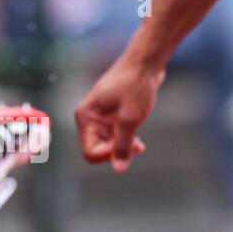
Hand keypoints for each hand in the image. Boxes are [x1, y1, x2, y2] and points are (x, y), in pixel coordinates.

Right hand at [74, 55, 156, 171]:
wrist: (146, 62)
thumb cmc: (135, 85)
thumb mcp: (130, 118)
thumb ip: (123, 144)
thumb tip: (119, 169)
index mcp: (86, 117)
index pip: (89, 152)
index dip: (109, 155)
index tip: (130, 146)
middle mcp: (89, 118)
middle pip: (97, 149)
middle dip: (117, 152)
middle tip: (138, 147)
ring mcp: (101, 116)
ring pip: (107, 143)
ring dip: (123, 147)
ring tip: (139, 146)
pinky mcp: (113, 114)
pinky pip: (115, 135)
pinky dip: (126, 139)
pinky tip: (138, 142)